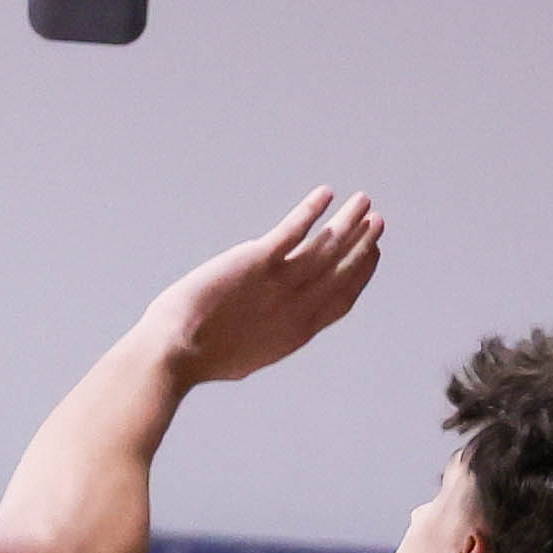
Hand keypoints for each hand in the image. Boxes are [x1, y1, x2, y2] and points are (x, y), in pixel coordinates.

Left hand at [140, 186, 383, 389]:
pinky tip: (325, 194)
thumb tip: (262, 328)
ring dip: (347, 221)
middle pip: (341, 268)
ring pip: (326, 245)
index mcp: (297, 331)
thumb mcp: (245, 353)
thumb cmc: (198, 358)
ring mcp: (280, 282)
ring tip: (362, 202)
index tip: (372, 254)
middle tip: (377, 221)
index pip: (342, 299)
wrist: (175, 352)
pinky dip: (311, 210)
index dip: (360, 274)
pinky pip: (294, 230)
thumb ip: (265, 336)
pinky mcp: (257, 261)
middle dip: (362, 243)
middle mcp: (298, 306)